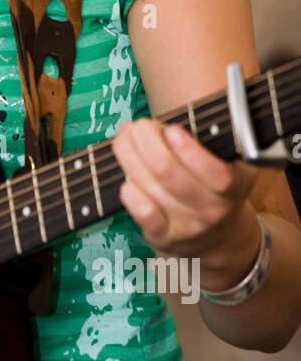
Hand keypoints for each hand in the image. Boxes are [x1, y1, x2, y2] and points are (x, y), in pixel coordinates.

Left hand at [110, 117, 258, 267]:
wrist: (215, 237)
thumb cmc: (211, 185)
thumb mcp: (224, 164)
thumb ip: (204, 142)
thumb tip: (161, 123)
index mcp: (236, 184)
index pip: (217, 172)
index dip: (190, 150)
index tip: (170, 129)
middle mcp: (216, 208)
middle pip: (172, 175)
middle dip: (147, 143)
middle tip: (137, 126)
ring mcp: (191, 225)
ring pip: (154, 188)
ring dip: (131, 158)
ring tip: (124, 139)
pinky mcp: (166, 237)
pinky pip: (145, 214)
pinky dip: (131, 194)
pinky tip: (126, 179)